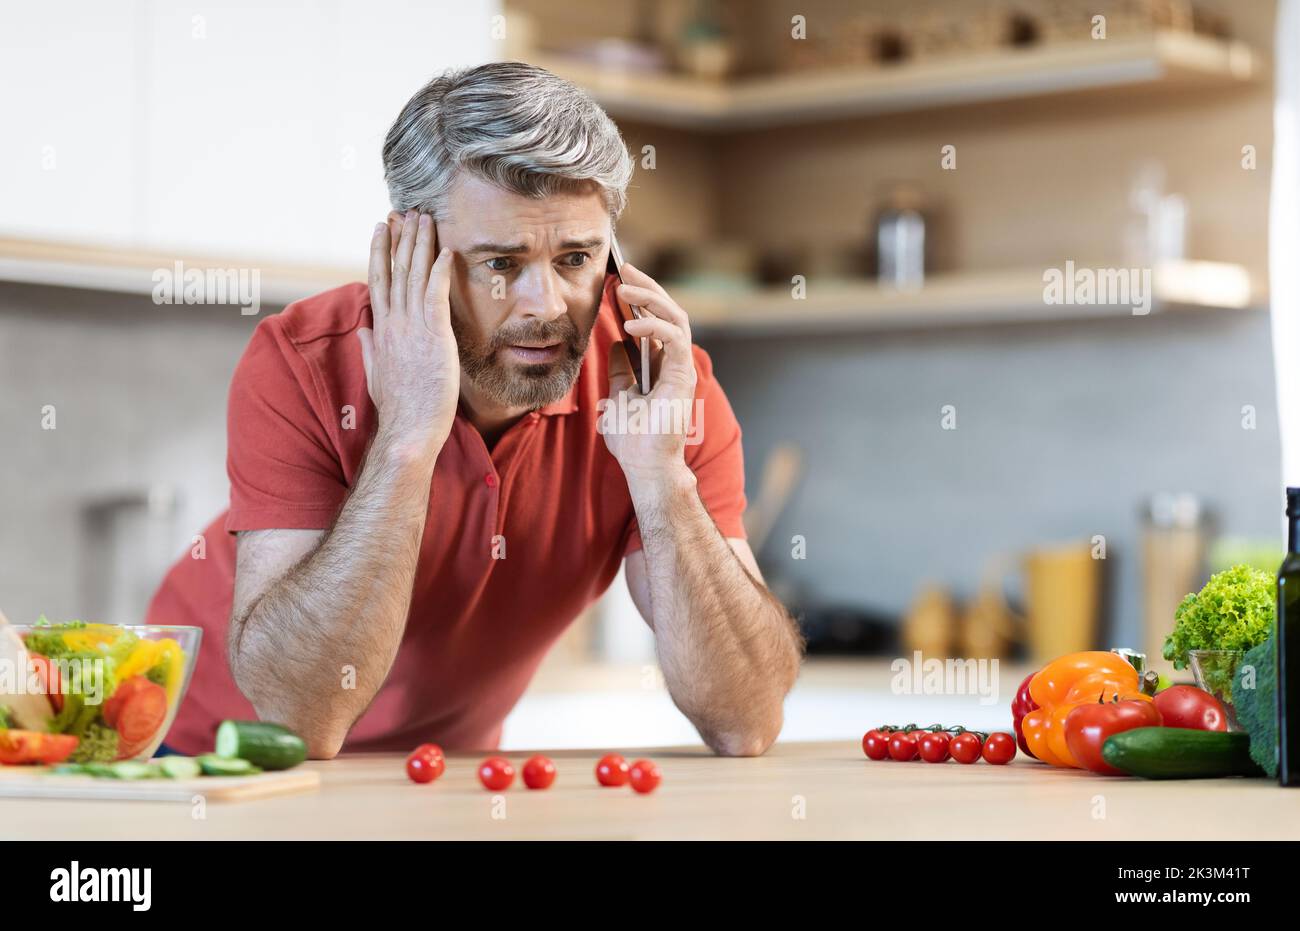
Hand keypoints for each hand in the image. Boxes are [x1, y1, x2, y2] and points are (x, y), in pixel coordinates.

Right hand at [357, 210, 458, 463]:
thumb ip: (371, 348)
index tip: (381, 229)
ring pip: (414, 275)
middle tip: (404, 211)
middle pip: (395, 270)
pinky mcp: (433, 335)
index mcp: (381, 330)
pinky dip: (440, 270)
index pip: (379, 281)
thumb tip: (363, 330)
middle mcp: (393, 323)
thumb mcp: (377, 374)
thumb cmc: (399, 408)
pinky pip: (436, 294)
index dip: (380, 252)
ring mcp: (412, 327)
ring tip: (424, 218)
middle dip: (400, 238)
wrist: (409, 429)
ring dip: (420, 244)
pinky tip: (446, 250)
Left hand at [603, 262, 698, 486]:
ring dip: (650, 298)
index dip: (640, 297)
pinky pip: (674, 340)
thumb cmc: (634, 438)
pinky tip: (631, 323)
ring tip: (624, 286)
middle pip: (668, 311)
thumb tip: (618, 346)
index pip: (656, 320)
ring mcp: (681, 368)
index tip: (618, 278)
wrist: (644, 466)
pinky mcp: (683, 376)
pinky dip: (654, 326)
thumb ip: (622, 370)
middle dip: (646, 287)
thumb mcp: (619, 395)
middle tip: (624, 268)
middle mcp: (675, 363)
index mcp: (662, 365)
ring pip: (676, 318)